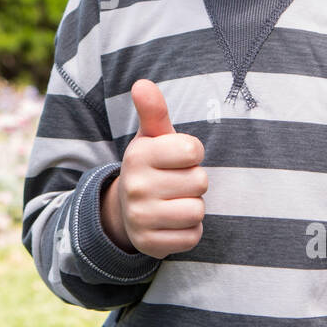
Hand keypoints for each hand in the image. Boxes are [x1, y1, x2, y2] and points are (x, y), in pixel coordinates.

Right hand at [102, 78, 207, 258]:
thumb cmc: (152, 166)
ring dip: (193, 207)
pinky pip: (192, 236)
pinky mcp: (149, 243)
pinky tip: (173, 222)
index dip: (193, 154)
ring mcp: (140, 217)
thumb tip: (142, 83)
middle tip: (176, 182)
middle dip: (194, 182)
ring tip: (175, 201)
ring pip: (197, 211)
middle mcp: (136, 186)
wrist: (126, 210)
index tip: (179, 157)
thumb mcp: (152, 137)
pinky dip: (189, 230)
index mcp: (139, 155)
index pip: (193, 150)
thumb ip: (153, 110)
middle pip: (200, 182)